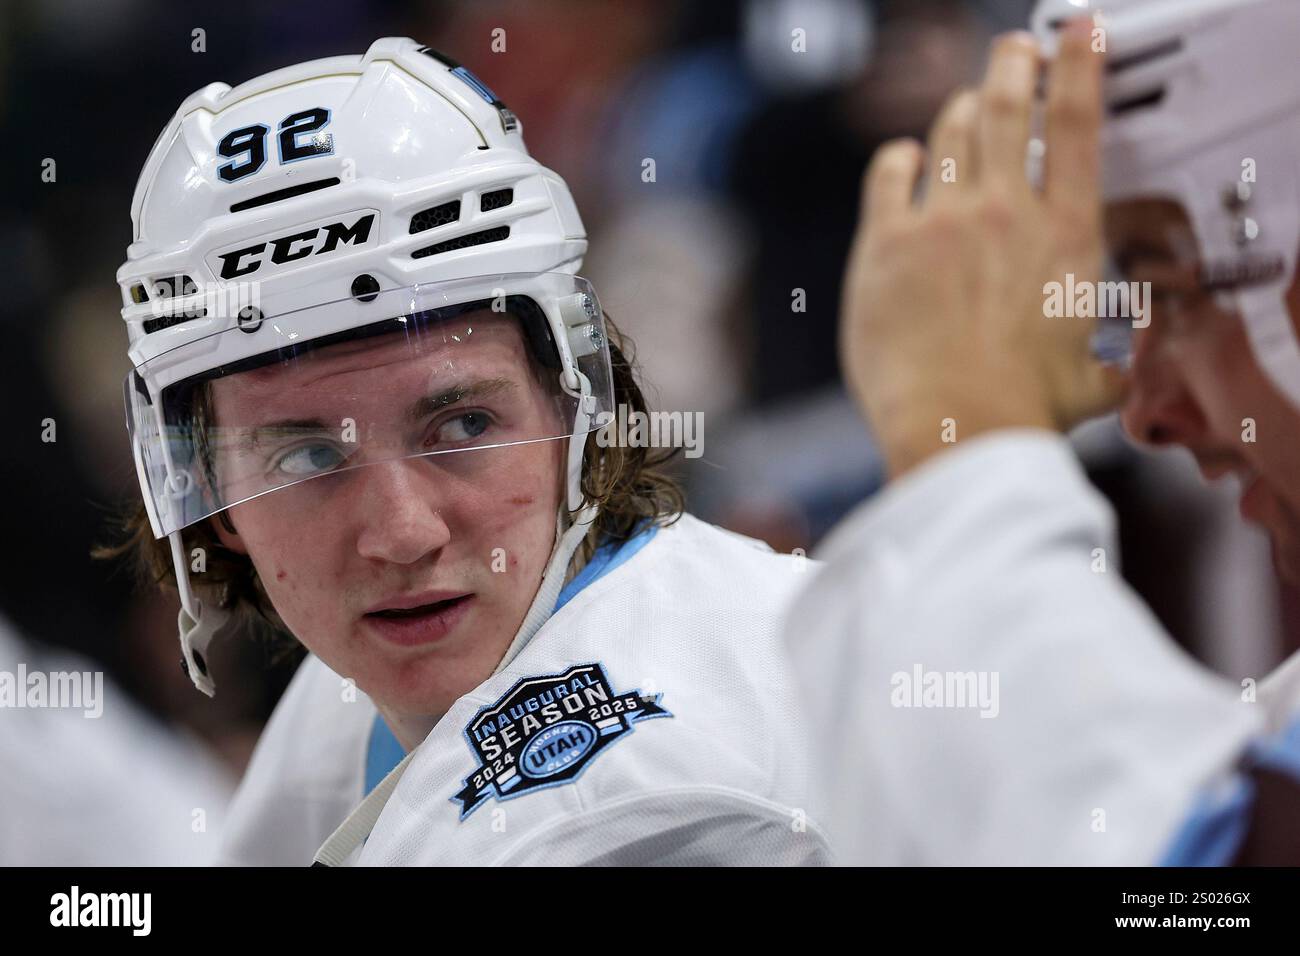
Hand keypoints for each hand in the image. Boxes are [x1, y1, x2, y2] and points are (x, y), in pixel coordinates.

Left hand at [839, 21, 1123, 478]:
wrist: (958, 427)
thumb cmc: (1024, 410)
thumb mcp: (1092, 379)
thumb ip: (1109, 364)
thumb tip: (1119, 376)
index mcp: (1065, 233)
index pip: (1077, 121)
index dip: (1079, 64)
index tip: (1079, 37)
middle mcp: (1004, 211)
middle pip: (1006, 102)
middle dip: (1011, 65)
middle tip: (1013, 56)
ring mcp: (941, 221)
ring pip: (949, 129)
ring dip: (958, 110)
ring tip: (962, 111)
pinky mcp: (884, 243)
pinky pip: (889, 172)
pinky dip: (900, 158)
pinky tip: (903, 163)